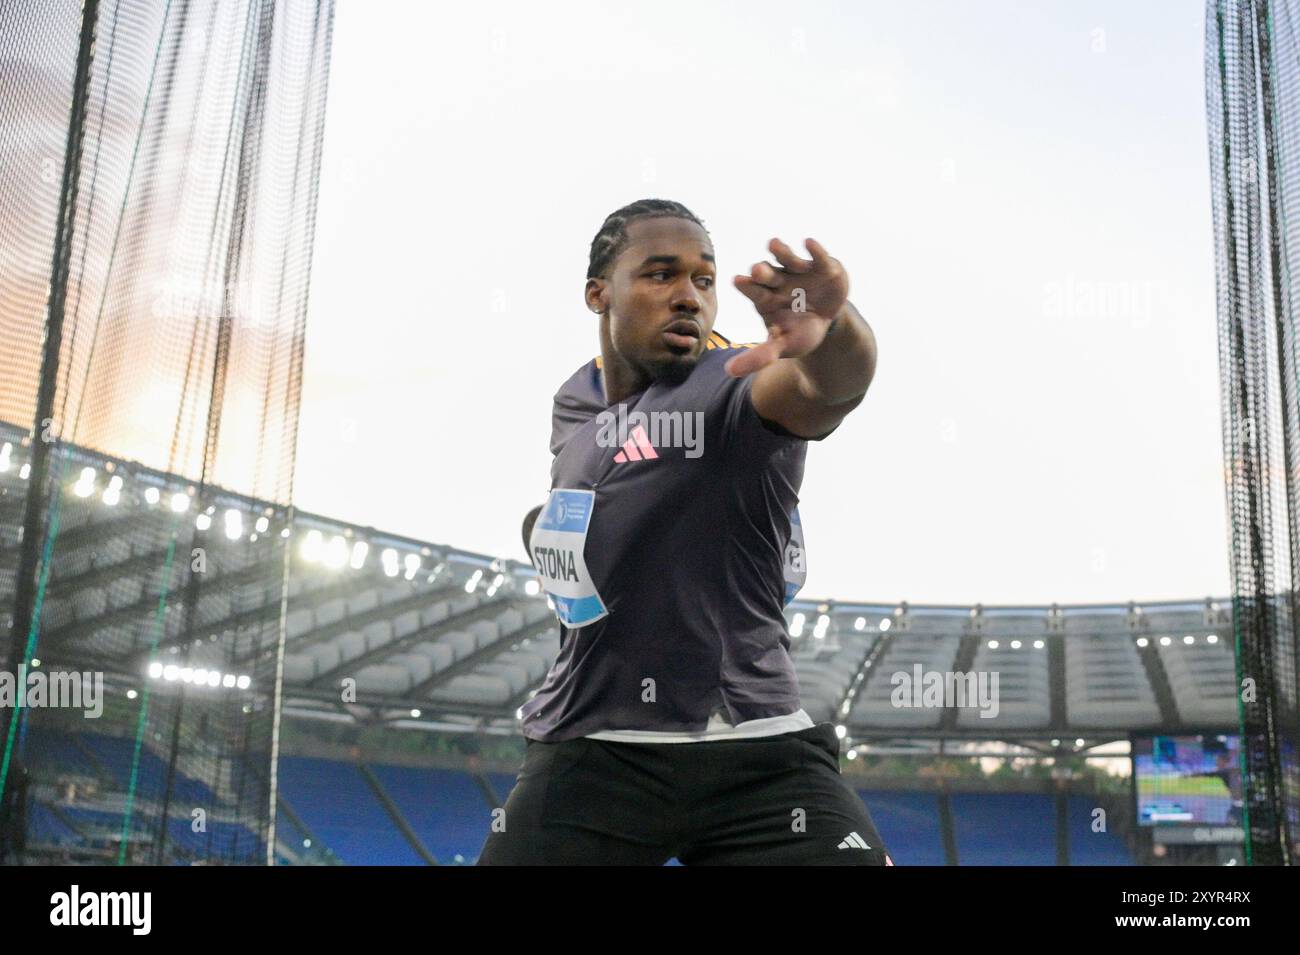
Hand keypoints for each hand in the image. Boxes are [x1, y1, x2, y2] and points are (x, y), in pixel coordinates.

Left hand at [725, 237, 849, 377]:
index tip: (738, 281)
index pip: (752, 290)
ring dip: (781, 252)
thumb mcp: (781, 346)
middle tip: (757, 270)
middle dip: (762, 271)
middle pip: (767, 274)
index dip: (746, 285)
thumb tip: (729, 372)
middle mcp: (778, 280)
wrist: (827, 321)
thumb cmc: (799, 331)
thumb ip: (758, 357)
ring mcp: (799, 270)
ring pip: (787, 258)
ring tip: (773, 245)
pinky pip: (817, 255)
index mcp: (765, 297)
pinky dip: (814, 249)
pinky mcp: (822, 265)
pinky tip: (808, 243)